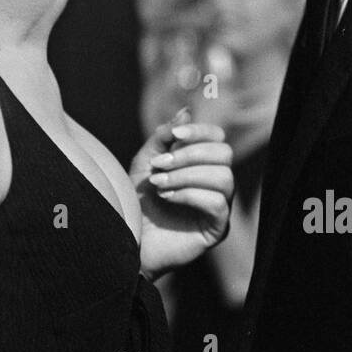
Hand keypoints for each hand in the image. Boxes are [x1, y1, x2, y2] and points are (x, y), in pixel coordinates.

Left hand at [130, 110, 232, 278]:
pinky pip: (217, 203)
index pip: (218, 138)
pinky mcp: (217, 229)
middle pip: (225, 154)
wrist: (127, 239)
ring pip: (224, 178)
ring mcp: (220, 206)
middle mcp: (217, 183)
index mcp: (203, 164)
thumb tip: (186, 112)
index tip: (173, 137)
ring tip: (159, 183)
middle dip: (190, 155)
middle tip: (159, 166)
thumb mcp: (146, 163)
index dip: (199, 132)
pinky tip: (167, 197)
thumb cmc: (138, 201)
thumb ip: (164, 138)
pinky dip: (189, 194)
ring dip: (187, 175)